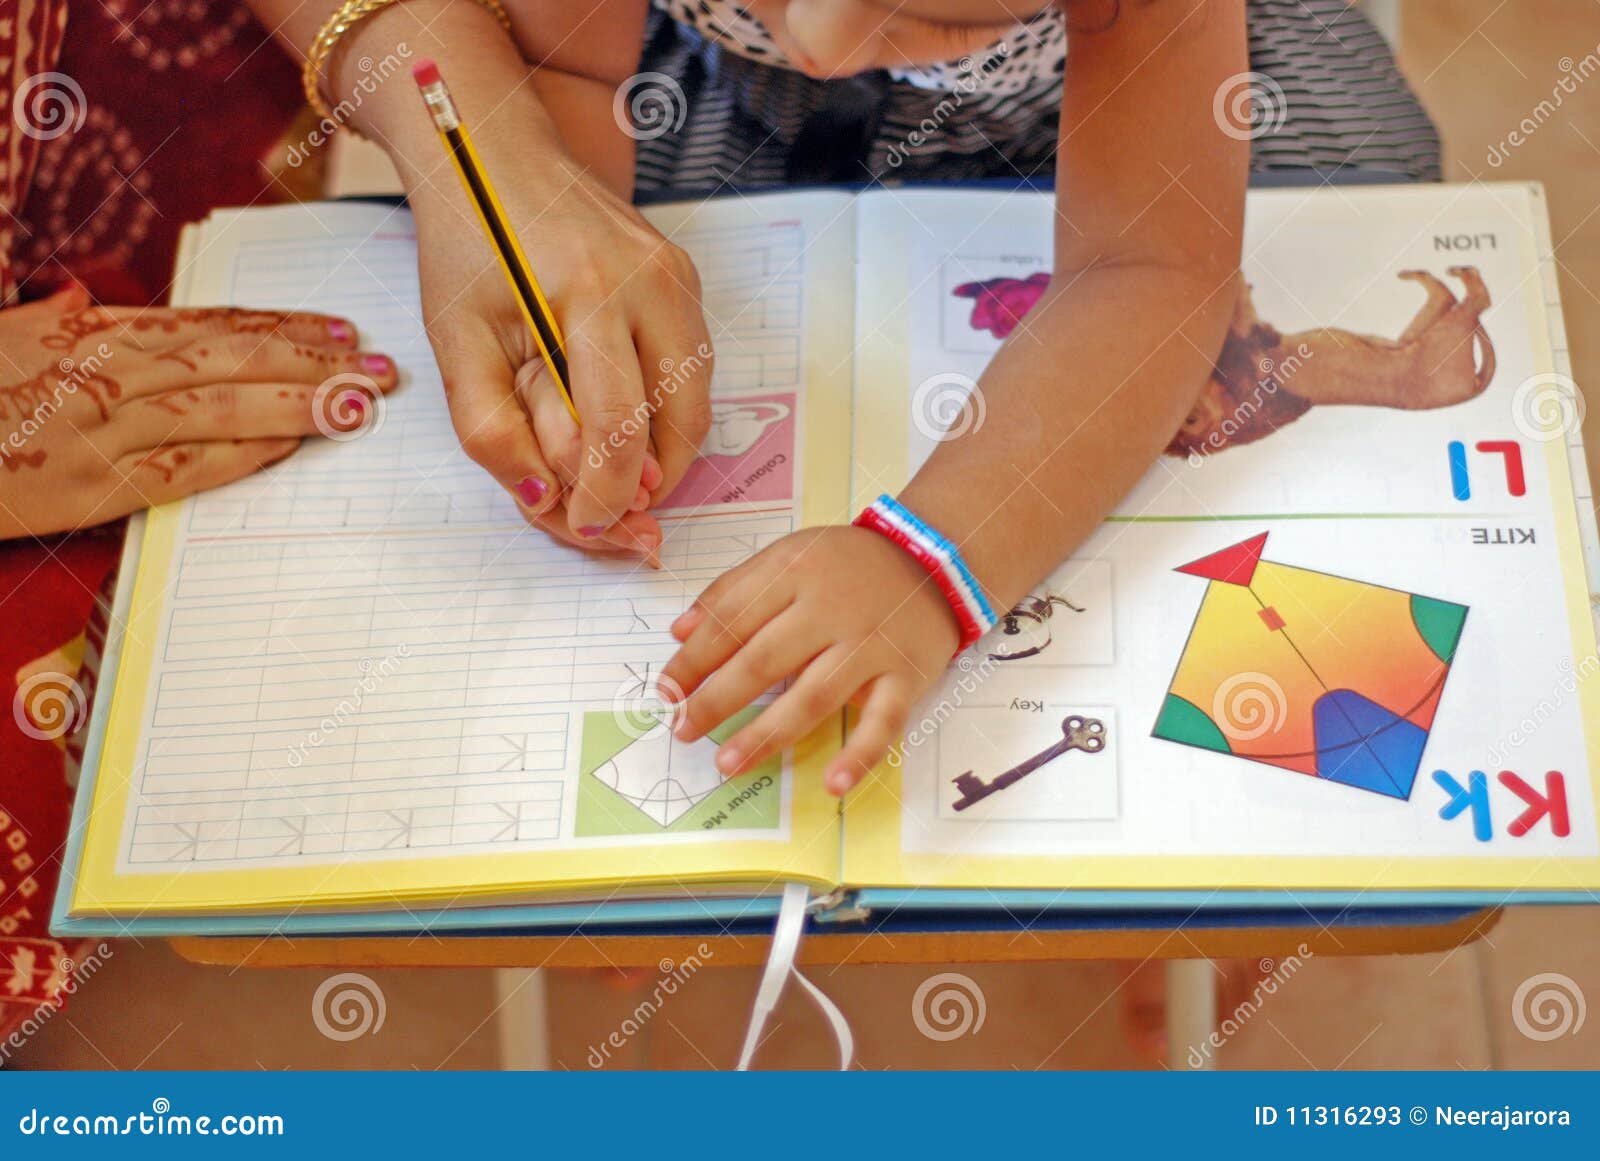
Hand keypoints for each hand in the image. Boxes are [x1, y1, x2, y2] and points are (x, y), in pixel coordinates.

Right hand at [0, 286, 398, 538]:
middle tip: (380, 363)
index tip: (339, 328)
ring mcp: (98, 428)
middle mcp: (104, 371)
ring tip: (359, 400)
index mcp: (92, 332)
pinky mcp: (89, 486)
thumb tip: (92, 302)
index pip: (210, 325)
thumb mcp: (9, 336)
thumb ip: (66, 324)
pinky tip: (293, 446)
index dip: (283, 327)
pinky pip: (184, 466)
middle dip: (314, 360)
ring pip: (222, 406)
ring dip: (299, 403)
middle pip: (232, 359)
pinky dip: (242, 453)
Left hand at [394, 70, 711, 556]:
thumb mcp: (455, 341)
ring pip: (697, 399)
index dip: (604, 493)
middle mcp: (652, 281)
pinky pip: (691, 366)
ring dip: (663, 451)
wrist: (491, 152)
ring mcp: (678, 275)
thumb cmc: (468, 242)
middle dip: (649, 482)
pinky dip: (665, 409)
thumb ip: (492, 428)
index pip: (619, 426)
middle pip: (681, 420)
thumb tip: (543, 500)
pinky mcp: (684, 275)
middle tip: (613, 515)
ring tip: (617, 475)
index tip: (587, 527)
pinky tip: (624, 422)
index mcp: (591, 292)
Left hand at [659, 526, 961, 795]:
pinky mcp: (906, 677)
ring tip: (726, 763)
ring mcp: (870, 646)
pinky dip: (859, 755)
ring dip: (766, 733)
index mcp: (795, 572)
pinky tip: (833, 785)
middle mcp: (831, 609)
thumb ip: (734, 588)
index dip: (694, 659)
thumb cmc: (850, 564)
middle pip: (763, 659)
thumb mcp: (790, 554)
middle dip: (717, 699)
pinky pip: (883, 722)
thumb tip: (679, 632)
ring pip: (813, 696)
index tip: (665, 690)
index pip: (733, 619)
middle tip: (682, 729)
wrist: (936, 560)